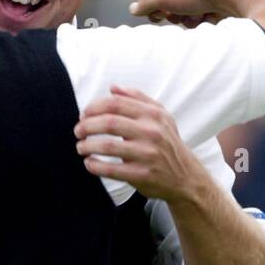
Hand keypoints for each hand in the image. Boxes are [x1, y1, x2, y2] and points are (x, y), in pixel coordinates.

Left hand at [74, 85, 205, 200]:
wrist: (186, 177)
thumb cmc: (167, 142)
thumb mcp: (160, 116)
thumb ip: (137, 98)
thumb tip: (113, 87)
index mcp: (153, 114)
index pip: (114, 104)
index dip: (93, 108)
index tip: (83, 115)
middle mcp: (151, 132)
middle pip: (109, 123)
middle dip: (86, 126)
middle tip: (78, 132)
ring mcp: (147, 154)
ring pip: (107, 146)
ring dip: (87, 146)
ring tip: (81, 147)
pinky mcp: (143, 175)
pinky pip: (111, 169)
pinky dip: (95, 166)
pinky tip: (89, 163)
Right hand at [130, 0, 229, 25]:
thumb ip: (145, 3)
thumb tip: (132, 9)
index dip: (153, 8)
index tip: (158, 15)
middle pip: (169, 7)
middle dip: (172, 16)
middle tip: (178, 15)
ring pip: (183, 15)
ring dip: (186, 21)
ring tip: (196, 16)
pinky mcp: (212, 6)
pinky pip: (198, 20)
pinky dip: (199, 22)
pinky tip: (207, 18)